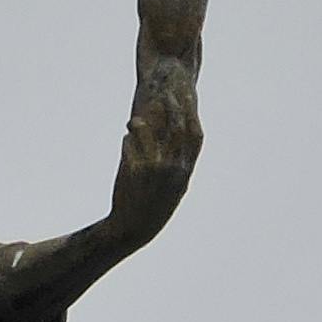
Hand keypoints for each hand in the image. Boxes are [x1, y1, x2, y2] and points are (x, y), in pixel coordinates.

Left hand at [108, 68, 199, 245]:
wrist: (132, 228)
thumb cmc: (154, 207)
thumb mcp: (174, 188)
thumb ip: (178, 164)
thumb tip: (178, 141)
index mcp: (185, 171)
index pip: (196, 136)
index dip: (193, 114)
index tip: (188, 96)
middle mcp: (173, 167)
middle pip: (175, 126)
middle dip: (171, 105)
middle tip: (163, 92)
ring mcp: (154, 167)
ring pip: (148, 131)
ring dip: (141, 122)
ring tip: (133, 120)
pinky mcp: (134, 170)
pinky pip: (129, 144)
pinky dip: (127, 139)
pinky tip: (126, 138)